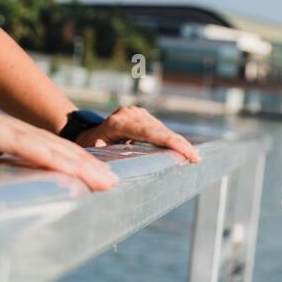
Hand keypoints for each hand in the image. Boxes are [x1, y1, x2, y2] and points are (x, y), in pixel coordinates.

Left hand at [0, 101, 119, 190]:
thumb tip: (36, 191)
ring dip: (68, 162)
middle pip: (35, 139)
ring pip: (33, 142)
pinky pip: (23, 149)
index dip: (64, 164)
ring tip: (103, 180)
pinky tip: (76, 175)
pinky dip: (50, 163)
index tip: (96, 181)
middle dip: (75, 162)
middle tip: (112, 182)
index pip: (26, 143)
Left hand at [71, 105, 200, 162]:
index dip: (171, 142)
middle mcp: (129, 114)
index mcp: (118, 123)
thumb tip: (111, 167)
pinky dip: (170, 139)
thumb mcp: (92, 152)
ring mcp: (136, 113)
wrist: (85, 133)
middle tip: (196, 158)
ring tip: (193, 156)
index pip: (150, 133)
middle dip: (179, 144)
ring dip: (177, 142)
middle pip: (159, 130)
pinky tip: (183, 149)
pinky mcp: (142, 116)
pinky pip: (158, 129)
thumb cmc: (88, 147)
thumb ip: (103, 155)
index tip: (188, 152)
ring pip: (161, 129)